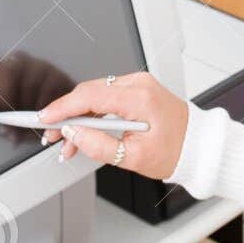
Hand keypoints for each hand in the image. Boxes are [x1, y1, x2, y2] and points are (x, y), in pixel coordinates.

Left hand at [0, 52, 75, 142]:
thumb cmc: (23, 120)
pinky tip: (39, 127)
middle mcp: (17, 64)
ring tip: (21, 133)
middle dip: (4, 101)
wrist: (55, 124)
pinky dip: (43, 114)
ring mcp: (39, 67)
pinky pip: (49, 94)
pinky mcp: (58, 77)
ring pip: (30, 83)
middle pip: (7, 70)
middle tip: (3, 125)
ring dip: (25, 113)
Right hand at [38, 71, 187, 180]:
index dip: (62, 108)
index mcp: (140, 98)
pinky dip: (92, 114)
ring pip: (95, 96)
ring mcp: (138, 84)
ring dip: (78, 117)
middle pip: (89, 93)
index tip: (44, 119)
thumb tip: (72, 133)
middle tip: (52, 137)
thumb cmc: (176, 152)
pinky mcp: (137, 90)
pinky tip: (83, 132)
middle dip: (66, 116)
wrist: (199, 146)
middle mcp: (139, 84)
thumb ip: (98, 145)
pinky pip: (106, 98)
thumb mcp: (133, 157)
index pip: (90, 97)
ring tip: (67, 143)